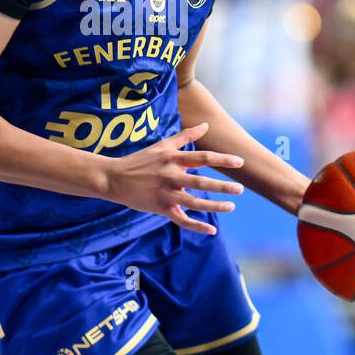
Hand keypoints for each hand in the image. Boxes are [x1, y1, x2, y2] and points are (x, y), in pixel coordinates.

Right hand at [103, 122, 243, 233]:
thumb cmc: (140, 160)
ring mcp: (165, 193)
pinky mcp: (160, 208)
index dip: (222, 160)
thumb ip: (185, 136)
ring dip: (214, 206)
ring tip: (231, 206)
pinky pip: (181, 219)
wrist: (114, 178)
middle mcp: (171, 176)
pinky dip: (196, 226)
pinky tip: (211, 229)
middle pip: (201, 182)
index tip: (240, 162)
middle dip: (222, 187)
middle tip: (240, 189)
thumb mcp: (162, 145)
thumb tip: (206, 125)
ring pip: (194, 203)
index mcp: (173, 159)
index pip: (203, 158)